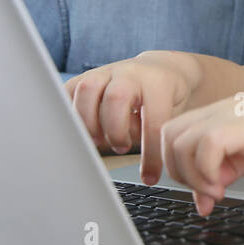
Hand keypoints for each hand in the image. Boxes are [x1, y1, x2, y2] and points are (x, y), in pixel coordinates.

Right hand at [65, 51, 198, 183]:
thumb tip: (146, 176)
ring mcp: (107, 72)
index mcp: (158, 84)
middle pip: (116, 97)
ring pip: (88, 89)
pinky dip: (70, 113)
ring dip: (88, 122)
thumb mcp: (174, 115)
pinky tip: (80, 129)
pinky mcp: (88, 76)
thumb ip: (160, 137)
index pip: (154, 122)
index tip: (149, 176)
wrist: (160, 68)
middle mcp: (130, 74)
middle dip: (115, 130)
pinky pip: (70, 90)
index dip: (150, 155)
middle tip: (121, 147)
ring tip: (98, 140)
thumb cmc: (167, 97)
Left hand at [161, 90, 243, 214]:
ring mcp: (228, 115)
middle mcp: (218, 110)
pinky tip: (226, 187)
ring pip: (179, 143)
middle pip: (167, 136)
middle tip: (204, 193)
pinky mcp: (240, 126)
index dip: (178, 165)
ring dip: (192, 176)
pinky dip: (208, 174)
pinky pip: (204, 149)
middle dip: (177, 171)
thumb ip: (229, 169)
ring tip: (217, 192)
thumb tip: (206, 196)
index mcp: (220, 113)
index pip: (175, 134)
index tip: (201, 193)